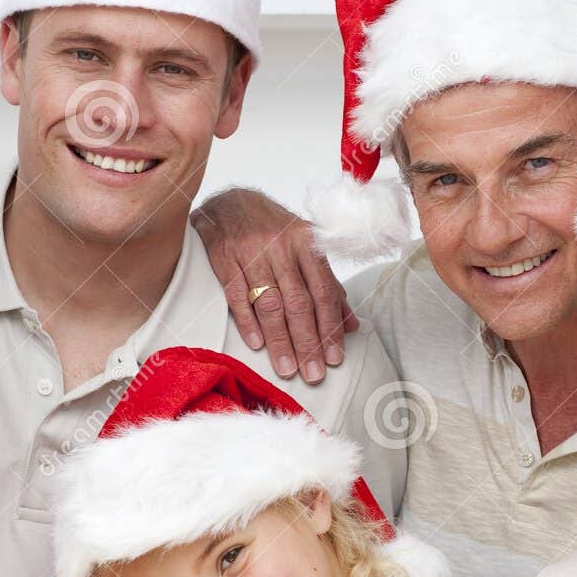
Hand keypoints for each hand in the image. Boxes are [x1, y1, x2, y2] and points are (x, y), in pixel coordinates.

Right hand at [192, 188, 356, 383]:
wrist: (231, 201)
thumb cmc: (273, 230)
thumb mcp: (305, 249)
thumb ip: (328, 285)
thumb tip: (351, 324)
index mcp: (307, 244)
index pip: (324, 292)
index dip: (330, 327)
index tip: (334, 359)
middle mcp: (282, 246)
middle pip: (299, 302)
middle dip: (308, 342)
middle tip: (313, 374)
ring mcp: (252, 251)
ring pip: (270, 302)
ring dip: (280, 340)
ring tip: (288, 369)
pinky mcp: (224, 257)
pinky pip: (237, 295)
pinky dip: (247, 321)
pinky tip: (257, 345)